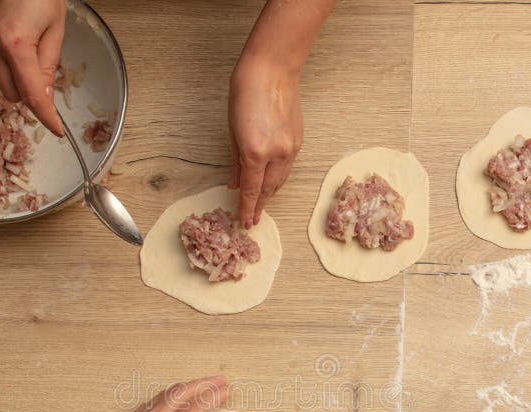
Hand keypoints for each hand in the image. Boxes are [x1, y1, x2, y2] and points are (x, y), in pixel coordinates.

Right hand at [0, 0, 65, 134]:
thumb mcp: (55, 30)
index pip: (31, 95)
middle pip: (12, 93)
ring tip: (29, 48)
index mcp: (16, 43)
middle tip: (44, 79)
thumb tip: (45, 98)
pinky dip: (5, 58)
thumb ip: (48, 67)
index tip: (56, 129)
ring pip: (0, 78)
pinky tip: (15, 37)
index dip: (46, 116)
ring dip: (17, 75)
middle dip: (29, 94)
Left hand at [84, 376, 229, 411]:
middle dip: (205, 384)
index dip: (215, 397)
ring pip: (168, 393)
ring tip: (202, 383)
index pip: (198, 409)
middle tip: (220, 380)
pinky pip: (154, 399)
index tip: (227, 391)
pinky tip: (175, 395)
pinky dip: (170, 393)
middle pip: (184, 392)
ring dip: (188, 385)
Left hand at [228, 54, 302, 228]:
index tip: (244, 222)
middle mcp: (276, 154)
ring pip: (280, 181)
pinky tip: (272, 182)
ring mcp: (290, 148)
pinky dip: (278, 178)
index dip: (246, 208)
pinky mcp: (298, 141)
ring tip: (261, 205)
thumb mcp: (232, 131)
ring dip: (270, 194)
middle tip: (252, 220)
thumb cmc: (245, 93)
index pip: (251, 190)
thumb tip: (234, 183)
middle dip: (259, 206)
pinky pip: (287, 168)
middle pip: (268, 190)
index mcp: (255, 152)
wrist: (272, 69)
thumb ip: (235, 162)